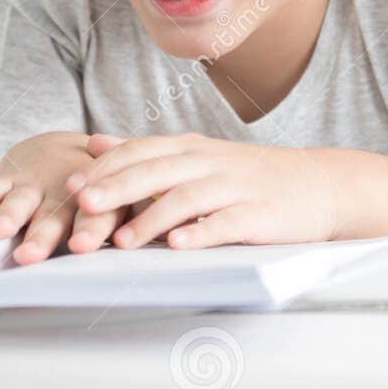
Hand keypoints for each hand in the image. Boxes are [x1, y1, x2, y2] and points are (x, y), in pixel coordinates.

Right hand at [0, 132, 129, 264]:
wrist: (63, 149)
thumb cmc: (106, 187)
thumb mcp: (128, 196)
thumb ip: (142, 214)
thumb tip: (177, 232)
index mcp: (104, 194)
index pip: (99, 211)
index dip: (90, 228)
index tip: (83, 247)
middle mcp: (68, 189)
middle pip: (56, 212)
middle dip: (43, 234)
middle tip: (32, 257)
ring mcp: (37, 182)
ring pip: (24, 200)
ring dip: (11, 215)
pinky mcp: (10, 176)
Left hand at [64, 133, 340, 248]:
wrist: (317, 184)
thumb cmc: (248, 175)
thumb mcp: (196, 154)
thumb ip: (145, 151)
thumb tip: (94, 143)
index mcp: (191, 148)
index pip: (140, 151)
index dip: (105, 168)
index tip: (70, 185)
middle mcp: (210, 162)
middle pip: (157, 171)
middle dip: (117, 188)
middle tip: (82, 205)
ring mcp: (235, 187)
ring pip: (187, 198)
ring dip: (151, 219)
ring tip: (122, 240)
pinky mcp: (259, 215)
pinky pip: (226, 223)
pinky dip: (200, 234)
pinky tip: (178, 246)